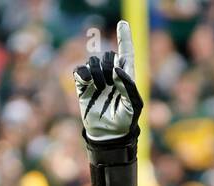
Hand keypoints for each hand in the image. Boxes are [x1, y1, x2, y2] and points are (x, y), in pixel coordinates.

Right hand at [73, 20, 142, 143]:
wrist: (108, 134)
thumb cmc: (125, 121)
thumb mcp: (133, 105)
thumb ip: (128, 85)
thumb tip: (115, 69)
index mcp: (126, 76)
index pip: (126, 52)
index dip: (124, 37)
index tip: (122, 23)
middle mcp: (111, 75)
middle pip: (108, 55)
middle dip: (108, 66)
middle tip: (109, 84)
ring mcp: (97, 79)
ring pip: (94, 61)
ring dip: (97, 74)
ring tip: (100, 89)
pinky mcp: (83, 86)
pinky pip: (80, 71)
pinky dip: (83, 74)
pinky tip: (87, 83)